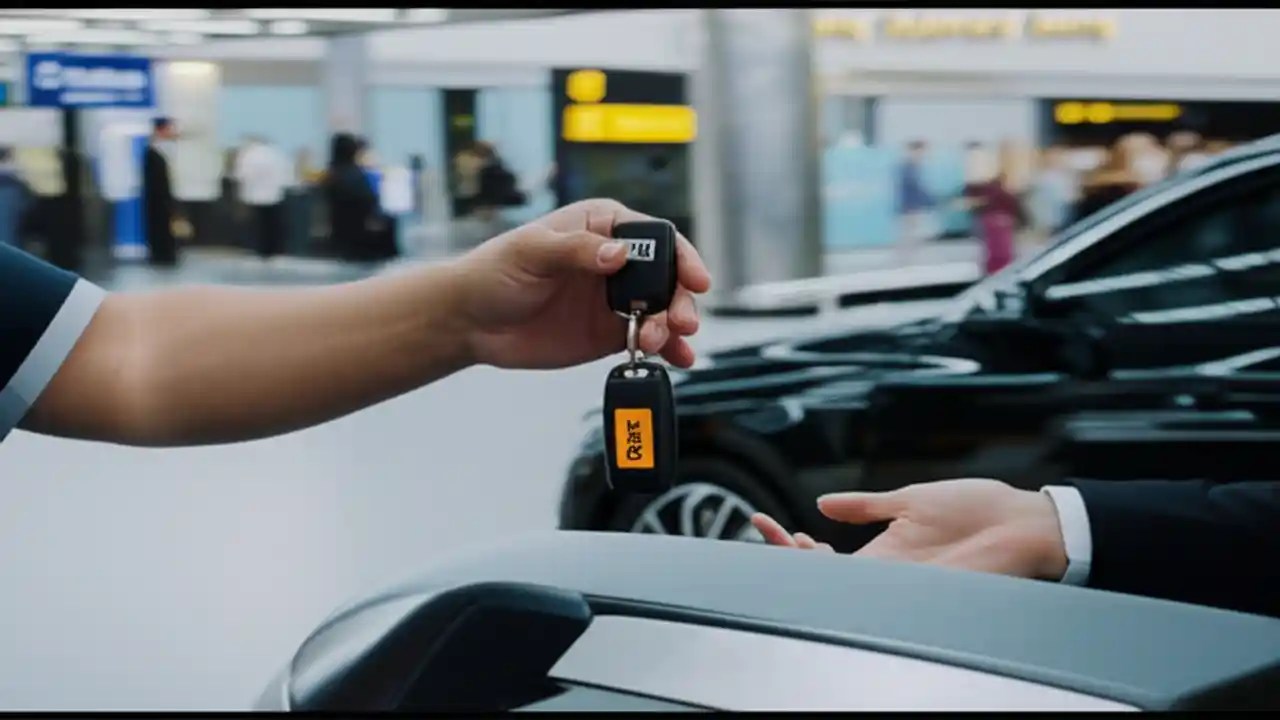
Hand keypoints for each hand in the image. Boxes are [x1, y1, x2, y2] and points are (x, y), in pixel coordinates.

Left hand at [453, 198, 711, 369]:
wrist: (471, 322)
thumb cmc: (494, 272)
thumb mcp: (531, 252)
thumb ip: (575, 250)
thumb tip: (618, 254)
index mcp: (602, 226)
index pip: (656, 237)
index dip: (681, 256)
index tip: (694, 279)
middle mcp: (616, 261)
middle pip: (668, 276)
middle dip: (680, 299)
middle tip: (679, 321)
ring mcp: (615, 299)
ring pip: (662, 310)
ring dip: (672, 327)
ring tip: (662, 343)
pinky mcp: (609, 333)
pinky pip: (647, 339)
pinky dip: (667, 349)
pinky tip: (677, 359)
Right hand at [750, 478, 1068, 580]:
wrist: (1024, 524)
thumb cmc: (977, 509)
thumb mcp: (909, 500)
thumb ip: (866, 505)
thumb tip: (826, 503)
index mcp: (881, 553)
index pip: (822, 558)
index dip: (790, 543)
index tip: (763, 522)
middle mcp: (886, 575)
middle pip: (823, 578)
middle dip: (787, 556)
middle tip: (765, 531)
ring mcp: (903, 586)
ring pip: (842, 592)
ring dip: (809, 570)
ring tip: (782, 542)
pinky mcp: (924, 591)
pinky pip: (878, 598)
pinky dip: (847, 591)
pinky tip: (822, 571)